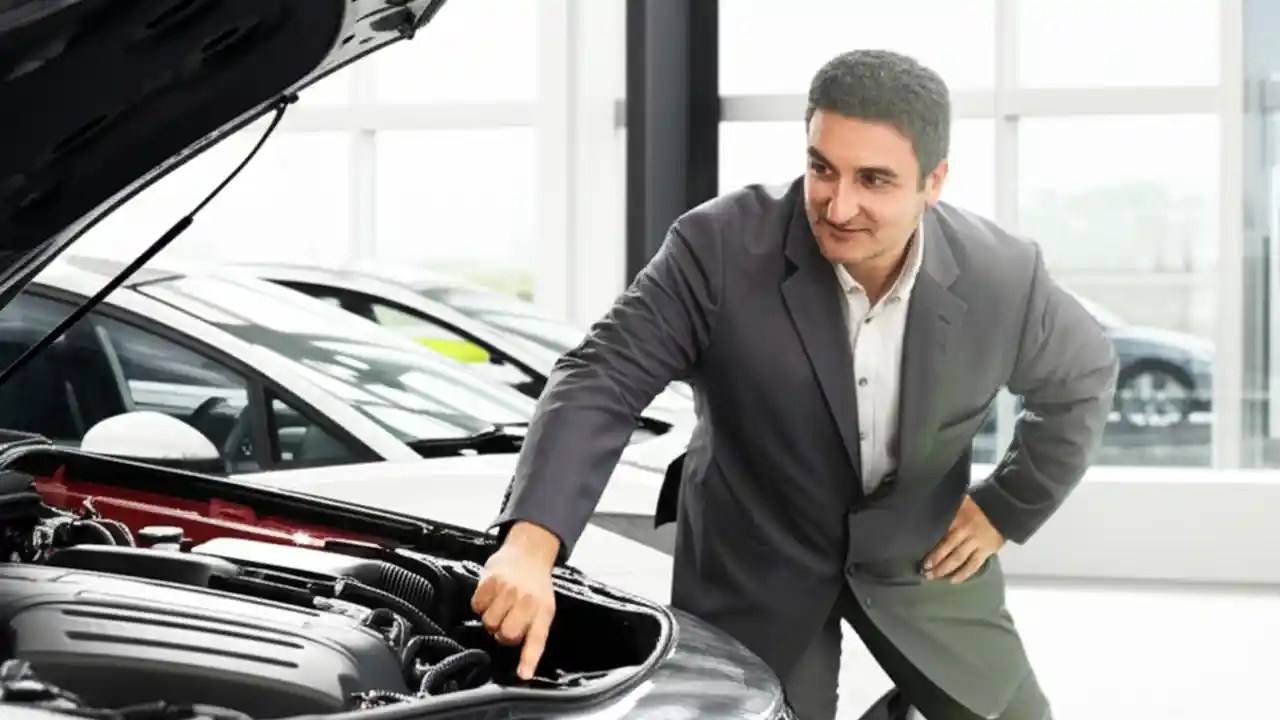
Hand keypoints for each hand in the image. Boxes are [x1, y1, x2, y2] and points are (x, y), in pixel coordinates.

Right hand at [470, 521, 559, 679]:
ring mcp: (509, 589)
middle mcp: (527, 601)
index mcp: (543, 611)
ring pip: (489, 622)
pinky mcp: (491, 580)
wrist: (528, 552)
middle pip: (505, 634)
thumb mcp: (544, 608)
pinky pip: (477, 606)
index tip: (522, 675)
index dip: (528, 659)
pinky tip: (490, 595)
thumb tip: (522, 667)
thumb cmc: (535, 586)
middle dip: (502, 633)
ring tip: (499, 606)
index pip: (536, 639)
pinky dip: (480, 604)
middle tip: (506, 622)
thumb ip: (534, 632)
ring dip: (491, 618)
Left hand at [923, 495, 1004, 583]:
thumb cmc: (979, 508)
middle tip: (923, 570)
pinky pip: (973, 565)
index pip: (940, 533)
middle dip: (934, 560)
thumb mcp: (961, 504)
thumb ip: (949, 511)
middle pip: (946, 548)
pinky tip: (953, 580)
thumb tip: (930, 515)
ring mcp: (975, 542)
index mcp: (957, 519)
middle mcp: (965, 531)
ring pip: (957, 558)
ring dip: (944, 569)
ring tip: (933, 576)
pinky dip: (963, 574)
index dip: (929, 544)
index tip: (917, 552)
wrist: (1003, 511)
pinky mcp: (986, 551)